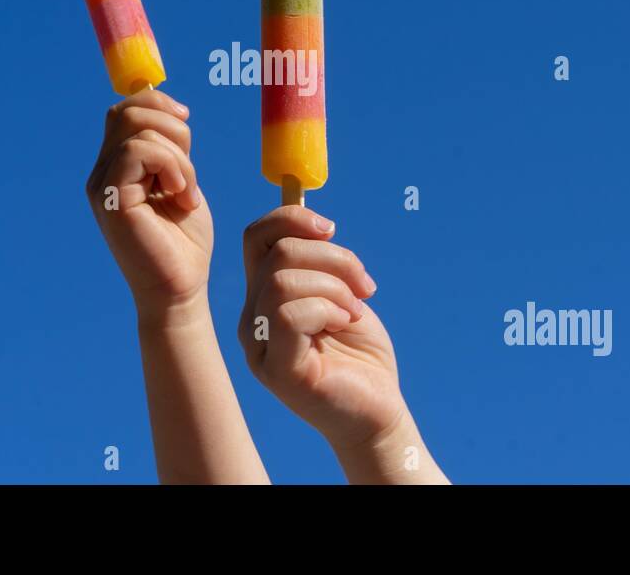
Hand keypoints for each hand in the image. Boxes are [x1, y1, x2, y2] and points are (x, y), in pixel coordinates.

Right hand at [85, 89, 211, 317]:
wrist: (180, 288)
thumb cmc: (183, 240)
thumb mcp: (180, 180)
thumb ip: (170, 149)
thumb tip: (173, 108)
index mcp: (115, 167)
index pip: (125, 111)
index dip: (157, 103)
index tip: (186, 121)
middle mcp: (101, 174)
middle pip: (127, 112)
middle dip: (172, 126)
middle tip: (188, 169)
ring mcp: (102, 187)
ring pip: (139, 131)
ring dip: (179, 157)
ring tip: (187, 192)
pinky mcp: (111, 200)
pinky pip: (140, 152)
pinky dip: (173, 167)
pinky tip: (182, 196)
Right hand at [237, 206, 404, 448]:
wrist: (377, 412)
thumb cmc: (360, 355)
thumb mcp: (341, 294)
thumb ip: (320, 263)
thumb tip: (312, 220)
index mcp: (262, 298)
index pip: (255, 237)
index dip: (291, 219)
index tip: (332, 228)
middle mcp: (252, 320)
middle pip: (276, 252)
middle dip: (332, 257)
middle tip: (364, 285)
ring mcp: (259, 346)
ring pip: (282, 280)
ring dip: (333, 285)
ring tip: (355, 309)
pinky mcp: (277, 369)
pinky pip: (290, 314)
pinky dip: (328, 308)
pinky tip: (346, 323)